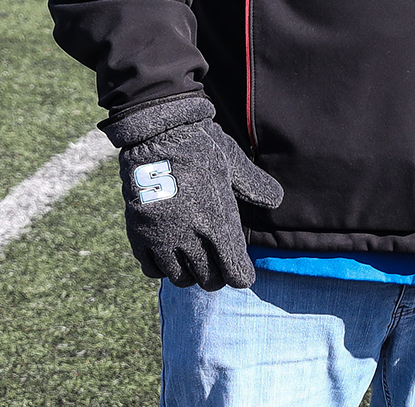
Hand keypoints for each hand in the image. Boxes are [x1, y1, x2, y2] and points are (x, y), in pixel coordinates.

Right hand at [100, 94, 283, 290]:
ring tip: (195, 262)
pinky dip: (163, 268)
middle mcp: (190, 237)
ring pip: (179, 278)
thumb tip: (276, 201)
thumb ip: (255, 186)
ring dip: (190, 274)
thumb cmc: (202, 148)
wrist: (157, 135)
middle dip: (217, 277)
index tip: (242, 272)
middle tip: (219, 267)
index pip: (234, 272)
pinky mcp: (138, 234)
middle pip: (208, 280)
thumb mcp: (235, 164)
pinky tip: (171, 255)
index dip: (241, 275)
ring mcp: (161, 238)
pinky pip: (152, 269)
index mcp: (218, 223)